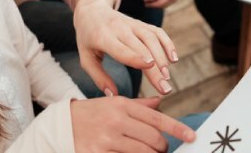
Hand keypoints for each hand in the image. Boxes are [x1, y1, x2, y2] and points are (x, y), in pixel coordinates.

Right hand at [71, 96, 195, 151]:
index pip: (157, 119)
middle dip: (162, 147)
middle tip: (162, 150)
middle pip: (154, 139)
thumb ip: (138, 106)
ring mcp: (107, 140)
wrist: (59, 127)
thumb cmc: (89, 115)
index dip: (177, 129)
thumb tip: (161, 102)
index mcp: (121, 105)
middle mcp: (116, 121)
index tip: (191, 136)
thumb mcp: (112, 104)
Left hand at [74, 0, 177, 95]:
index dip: (135, 57)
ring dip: (162, 57)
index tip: (149, 66)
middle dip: (155, 68)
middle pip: (141, 48)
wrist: (92, 11)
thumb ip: (99, 77)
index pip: (121, 48)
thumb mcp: (85, 58)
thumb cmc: (87, 38)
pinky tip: (173, 58)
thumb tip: (113, 96)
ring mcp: (132, 24)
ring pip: (151, 38)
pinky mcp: (141, 23)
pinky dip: (167, 43)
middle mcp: (120, 28)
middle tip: (165, 88)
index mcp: (102, 37)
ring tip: (167, 77)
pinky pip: (157, 31)